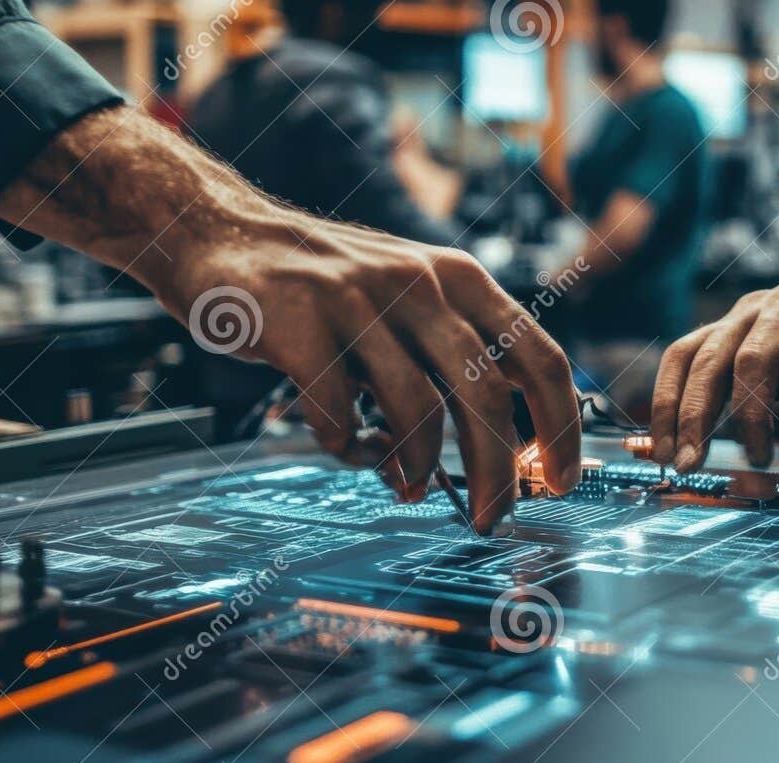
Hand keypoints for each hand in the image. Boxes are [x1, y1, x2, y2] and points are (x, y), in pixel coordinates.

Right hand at [0, 107, 578, 533]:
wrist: (216, 227)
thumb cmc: (324, 284)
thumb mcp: (409, 298)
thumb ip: (452, 360)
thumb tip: (501, 452)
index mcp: (461, 279)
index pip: (540, 358)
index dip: (562, 428)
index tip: (561, 481)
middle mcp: (420, 283)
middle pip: (486, 398)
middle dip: (496, 475)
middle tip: (489, 518)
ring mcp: (358, 300)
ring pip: (417, 413)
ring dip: (416, 468)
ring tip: (403, 482)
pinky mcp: (299, 322)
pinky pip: (341, 415)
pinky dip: (348, 448)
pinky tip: (344, 443)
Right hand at [651, 236, 778, 471]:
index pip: (756, 359)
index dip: (750, 411)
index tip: (759, 458)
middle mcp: (756, 308)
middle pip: (709, 358)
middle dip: (694, 415)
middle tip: (688, 466)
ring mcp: (732, 319)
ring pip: (684, 356)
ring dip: (669, 408)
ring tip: (665, 457)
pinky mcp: (719, 335)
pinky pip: (682, 361)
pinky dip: (669, 398)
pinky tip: (667, 437)